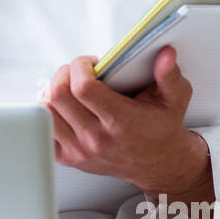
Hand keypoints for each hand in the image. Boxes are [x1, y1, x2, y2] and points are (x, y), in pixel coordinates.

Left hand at [40, 45, 208, 195]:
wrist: (159, 163)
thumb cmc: (162, 127)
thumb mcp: (174, 99)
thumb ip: (169, 75)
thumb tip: (165, 54)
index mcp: (120, 121)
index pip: (82, 88)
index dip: (80, 67)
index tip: (91, 62)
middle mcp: (96, 138)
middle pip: (58, 96)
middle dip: (64, 74)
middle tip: (78, 71)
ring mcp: (80, 151)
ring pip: (46, 112)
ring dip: (53, 92)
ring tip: (70, 86)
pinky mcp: (70, 158)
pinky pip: (44, 131)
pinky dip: (48, 114)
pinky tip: (64, 106)